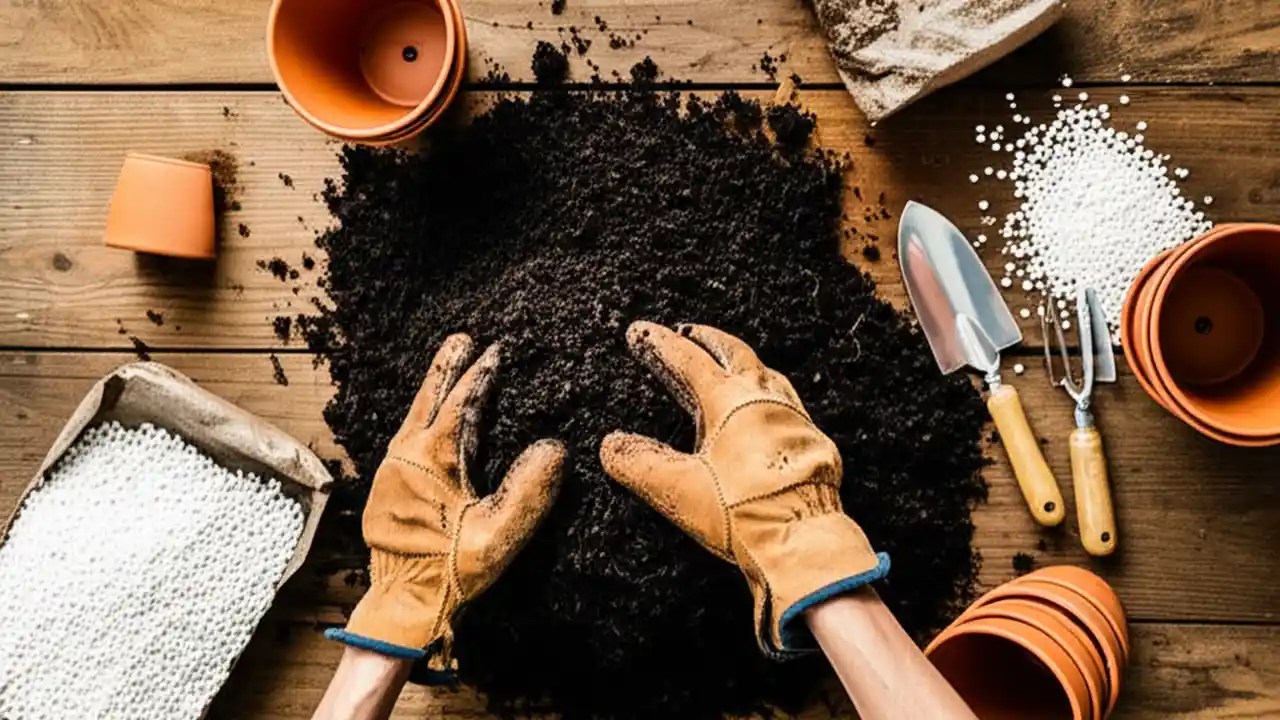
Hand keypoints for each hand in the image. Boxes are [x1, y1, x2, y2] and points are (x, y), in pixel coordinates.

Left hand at [326, 334, 565, 664]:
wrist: (403, 604)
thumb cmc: (451, 570)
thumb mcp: (498, 534)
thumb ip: (528, 490)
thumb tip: (554, 447)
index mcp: (432, 457)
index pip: (461, 400)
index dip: (482, 372)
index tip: (499, 350)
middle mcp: (405, 454)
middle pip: (428, 397)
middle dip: (446, 366)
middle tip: (462, 338)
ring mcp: (393, 469)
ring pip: (415, 415)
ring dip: (434, 390)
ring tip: (449, 368)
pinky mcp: (389, 486)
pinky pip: (409, 436)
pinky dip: (426, 416)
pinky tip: (437, 420)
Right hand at [600, 322, 887, 657]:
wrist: (803, 539)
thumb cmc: (742, 512)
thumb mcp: (679, 489)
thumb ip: (639, 465)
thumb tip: (610, 446)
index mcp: (730, 399)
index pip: (688, 360)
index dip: (660, 344)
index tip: (639, 331)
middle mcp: (764, 396)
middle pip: (733, 352)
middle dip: (706, 339)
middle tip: (686, 331)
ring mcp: (792, 415)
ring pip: (762, 372)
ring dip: (738, 361)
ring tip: (723, 362)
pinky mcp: (809, 438)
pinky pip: (783, 399)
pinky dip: (762, 389)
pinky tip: (760, 406)